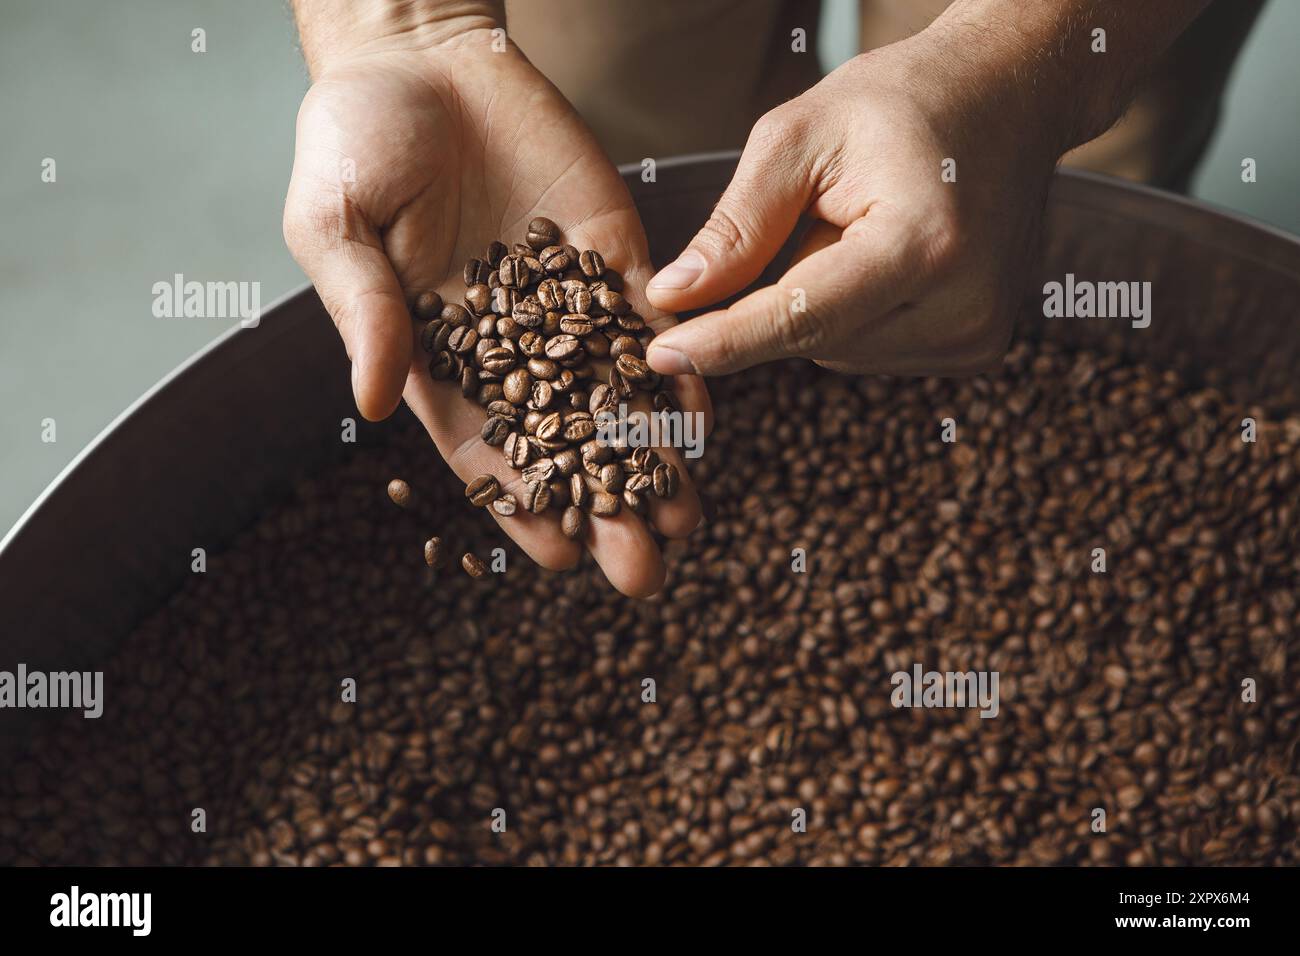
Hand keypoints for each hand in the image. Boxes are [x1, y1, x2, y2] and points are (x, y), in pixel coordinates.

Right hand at [283, 24, 706, 596]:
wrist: (423, 56)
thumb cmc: (356, 138)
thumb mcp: (335, 222)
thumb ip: (360, 308)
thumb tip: (364, 403)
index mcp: (435, 353)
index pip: (482, 446)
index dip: (519, 503)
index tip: (556, 558)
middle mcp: (508, 342)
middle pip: (562, 440)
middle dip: (600, 507)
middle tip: (642, 571)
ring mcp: (565, 301)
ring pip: (615, 397)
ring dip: (650, 461)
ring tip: (687, 521)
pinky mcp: (613, 253)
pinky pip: (649, 321)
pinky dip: (678, 370)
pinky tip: (703, 421)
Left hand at [642, 26, 1063, 376]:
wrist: (1009, 95)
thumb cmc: (903, 100)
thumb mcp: (799, 137)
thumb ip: (736, 225)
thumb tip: (674, 296)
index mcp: (922, 243)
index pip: (798, 317)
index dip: (722, 340)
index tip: (658, 355)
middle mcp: (961, 305)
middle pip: (812, 339)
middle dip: (778, 292)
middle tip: (811, 215)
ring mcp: (976, 334)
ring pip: (836, 351)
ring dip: (817, 301)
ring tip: (858, 226)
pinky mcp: (976, 347)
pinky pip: (870, 350)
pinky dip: (850, 312)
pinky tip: (877, 254)